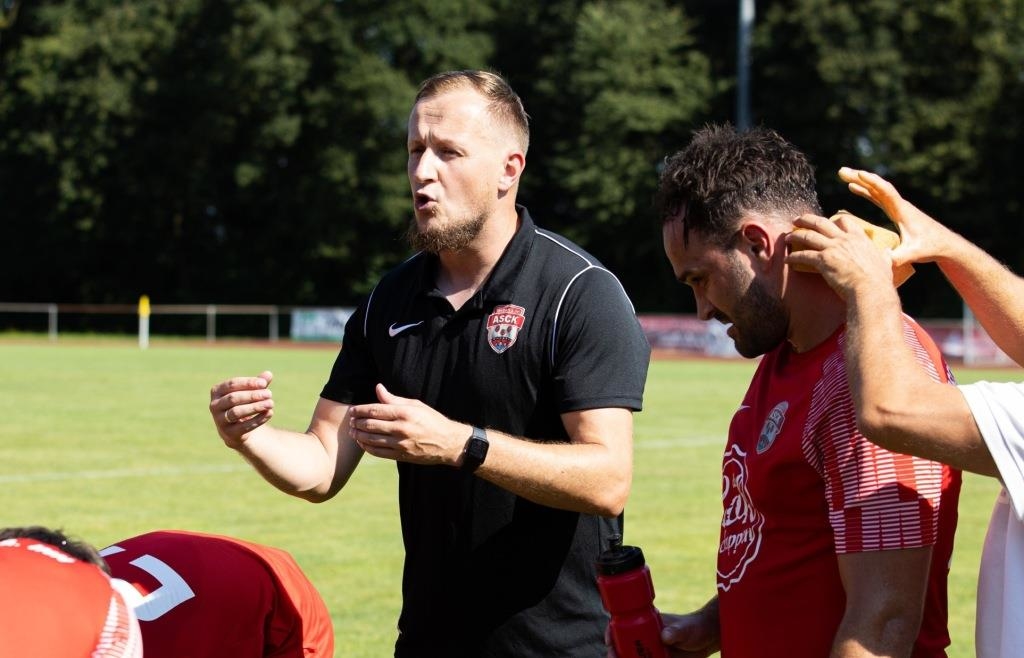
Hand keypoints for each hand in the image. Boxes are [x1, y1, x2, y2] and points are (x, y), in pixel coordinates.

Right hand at [208, 371, 274, 448]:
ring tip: (271, 403)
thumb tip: (269, 374)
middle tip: (269, 394)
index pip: (232, 384)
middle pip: (233, 398)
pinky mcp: (228, 433)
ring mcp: (219, 420)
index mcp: (217, 391)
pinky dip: (258, 419)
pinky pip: (243, 426)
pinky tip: (270, 413)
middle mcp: (215, 406)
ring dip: (255, 407)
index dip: (248, 383)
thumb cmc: (244, 403)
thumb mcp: (251, 392)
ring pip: (236, 412)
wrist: (239, 429)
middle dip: (252, 395)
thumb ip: (258, 384)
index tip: (264, 383)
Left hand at [348, 384, 466, 464]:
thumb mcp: (416, 405)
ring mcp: (401, 444)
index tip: (352, 410)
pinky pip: (378, 452)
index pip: (375, 410)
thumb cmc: (432, 420)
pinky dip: (367, 447)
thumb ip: (394, 398)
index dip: (360, 410)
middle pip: (370, 425)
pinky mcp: (401, 455)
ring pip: (372, 440)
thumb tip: (378, 388)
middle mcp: (402, 428)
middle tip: (350, 421)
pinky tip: (363, 443)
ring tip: (353, 432)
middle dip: (356, 423)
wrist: (448, 443)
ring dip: (359, 435)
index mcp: (405, 413)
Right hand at [605, 610, 720, 657]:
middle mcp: (644, 637)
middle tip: (614, 657)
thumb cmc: (695, 628)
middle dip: (614, 653)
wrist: (708, 639)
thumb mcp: (685, 629)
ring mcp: (650, 651)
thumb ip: (676, 632)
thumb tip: (665, 636)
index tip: (610, 640)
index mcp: (645, 623)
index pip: (622, 625)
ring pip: (631, 657)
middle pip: (622, 645)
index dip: (611, 633)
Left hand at [786, 213, 895, 302]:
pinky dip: (793, 257)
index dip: (833, 220)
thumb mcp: (885, 262)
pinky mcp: (823, 260)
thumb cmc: (879, 280)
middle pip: (820, 223)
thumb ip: (884, 256)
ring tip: (787, 237)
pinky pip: (804, 255)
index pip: (844, 220)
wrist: (871, 290)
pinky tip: (787, 259)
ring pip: (809, 236)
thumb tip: (887, 253)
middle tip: (797, 220)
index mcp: (859, 238)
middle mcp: (844, 239)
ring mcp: (833, 248)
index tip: (826, 222)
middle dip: (807, 219)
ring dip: (795, 235)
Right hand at [837, 167, 951, 265]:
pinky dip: (865, 190)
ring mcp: (897, 207)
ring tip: (843, 174)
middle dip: (860, 178)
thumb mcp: (913, 254)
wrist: (944, 244)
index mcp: (902, 211)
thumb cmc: (930, 247)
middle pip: (878, 186)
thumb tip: (884, 260)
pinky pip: (877, 196)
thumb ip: (899, 257)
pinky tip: (853, 188)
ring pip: (876, 189)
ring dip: (860, 181)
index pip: (886, 192)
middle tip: (842, 171)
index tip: (858, 175)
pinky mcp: (895, 211)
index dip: (872, 183)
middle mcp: (899, 205)